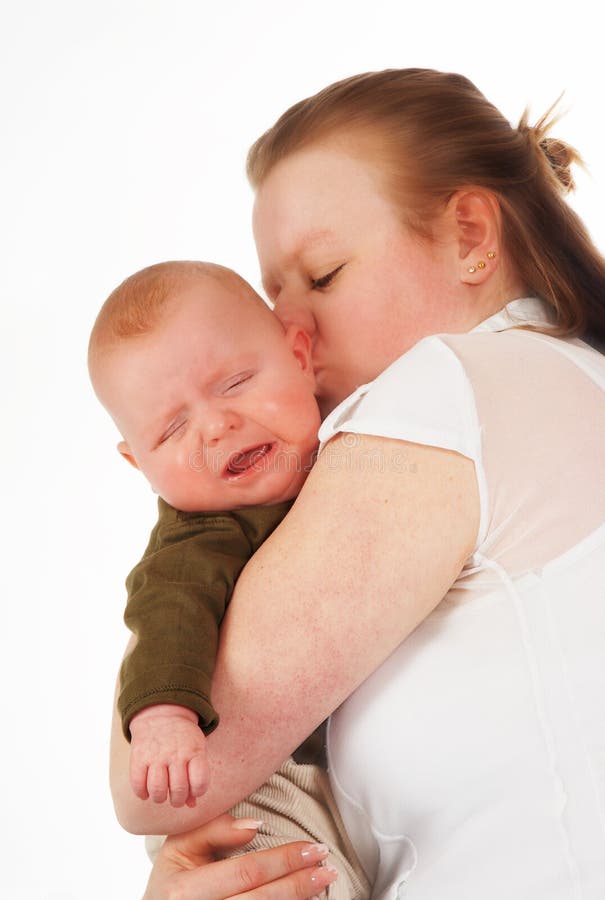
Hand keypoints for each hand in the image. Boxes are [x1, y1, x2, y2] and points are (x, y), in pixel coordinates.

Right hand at [129, 704, 208, 806]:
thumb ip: (196, 776)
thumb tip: (192, 805)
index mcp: (194, 751)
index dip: (198, 791)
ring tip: (161, 794)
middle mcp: (175, 753)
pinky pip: (138, 784)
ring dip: (160, 798)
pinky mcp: (138, 757)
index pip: (200, 781)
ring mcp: (156, 755)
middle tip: (176, 797)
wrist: (163, 713)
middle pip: (178, 789)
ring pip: (157, 789)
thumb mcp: (196, 750)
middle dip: (178, 800)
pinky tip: (146, 790)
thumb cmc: (184, 739)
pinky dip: (142, 793)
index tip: (194, 789)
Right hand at [143, 814, 338, 898]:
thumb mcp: (179, 846)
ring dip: (298, 899)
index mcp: (185, 890)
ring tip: (322, 880)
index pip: (246, 872)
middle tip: (327, 864)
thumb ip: (214, 830)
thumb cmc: (171, 880)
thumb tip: (255, 825)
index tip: (312, 846)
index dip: (282, 859)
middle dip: (299, 882)